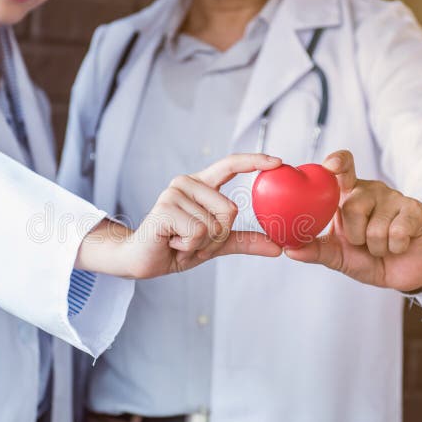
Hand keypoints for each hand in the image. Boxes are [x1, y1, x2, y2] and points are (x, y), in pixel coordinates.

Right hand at [77, 153, 283, 278]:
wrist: (142, 260)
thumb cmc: (176, 246)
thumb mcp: (215, 244)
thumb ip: (244, 240)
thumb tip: (277, 247)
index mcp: (200, 185)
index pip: (230, 165)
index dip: (254, 161)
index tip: (279, 162)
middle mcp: (186, 183)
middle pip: (230, 210)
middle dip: (217, 237)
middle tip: (193, 240)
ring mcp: (174, 193)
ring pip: (215, 225)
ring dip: (201, 245)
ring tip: (180, 241)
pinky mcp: (165, 208)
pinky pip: (199, 232)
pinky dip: (190, 246)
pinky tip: (172, 242)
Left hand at [284, 150, 421, 291]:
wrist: (400, 272)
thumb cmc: (364, 256)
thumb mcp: (336, 254)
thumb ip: (314, 249)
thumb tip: (288, 249)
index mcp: (349, 194)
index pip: (344, 166)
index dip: (338, 162)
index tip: (330, 166)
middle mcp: (371, 190)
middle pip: (353, 206)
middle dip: (355, 235)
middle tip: (362, 241)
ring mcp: (395, 197)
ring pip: (376, 226)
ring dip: (376, 246)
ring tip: (381, 245)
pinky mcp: (415, 209)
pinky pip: (398, 232)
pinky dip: (394, 247)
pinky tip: (398, 245)